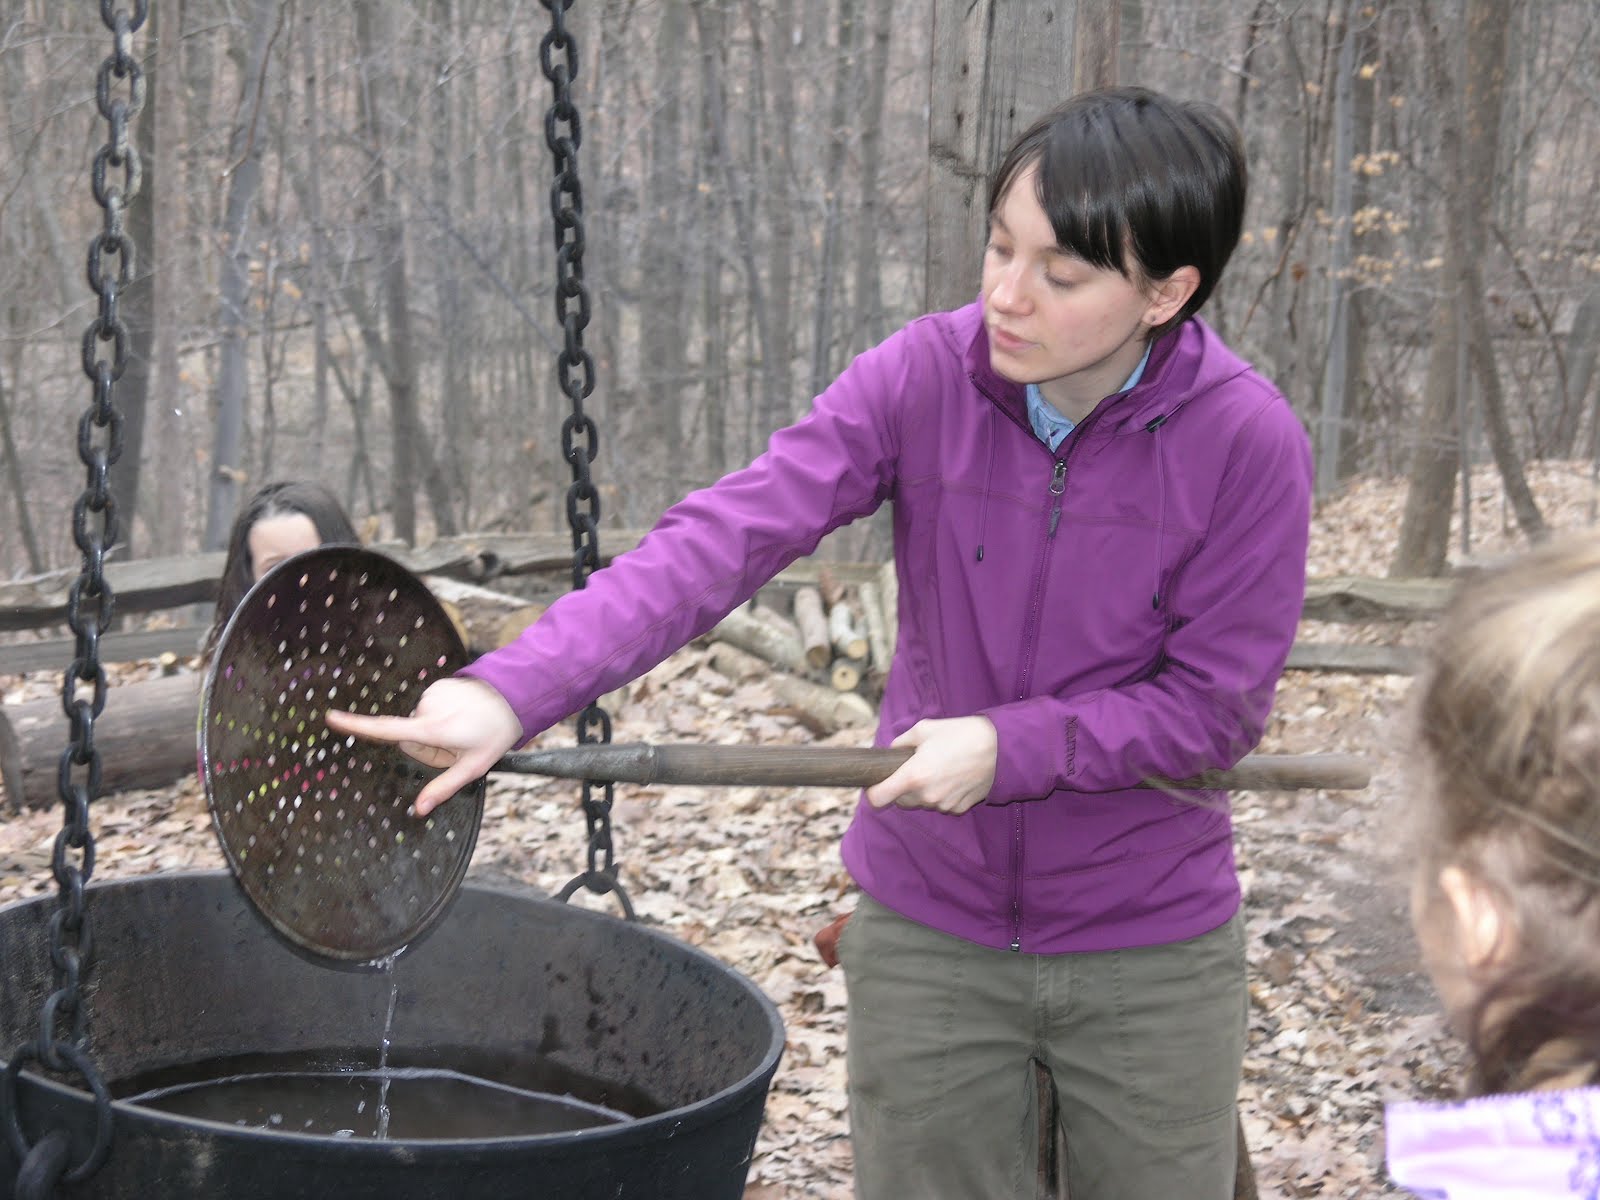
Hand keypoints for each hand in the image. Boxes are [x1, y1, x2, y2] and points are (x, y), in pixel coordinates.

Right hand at [325, 677, 523, 815]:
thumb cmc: (494, 734)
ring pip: (421, 721)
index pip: (387, 729)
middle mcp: (427, 708)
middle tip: (457, 744)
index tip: (331, 718)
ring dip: (436, 728)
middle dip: (427, 744)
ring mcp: (432, 693)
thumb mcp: (473, 768)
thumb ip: (444, 788)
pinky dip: (442, 713)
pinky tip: (462, 713)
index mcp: (432, 729)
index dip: (356, 725)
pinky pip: (430, 706)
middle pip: (409, 736)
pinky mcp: (438, 684)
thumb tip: (419, 810)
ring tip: (464, 726)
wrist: (514, 696)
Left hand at [863, 716, 996, 813]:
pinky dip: (941, 795)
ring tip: (938, 769)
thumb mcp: (924, 729)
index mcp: (913, 776)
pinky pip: (940, 805)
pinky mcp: (958, 809)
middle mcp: (926, 796)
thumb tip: (890, 753)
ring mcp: (943, 805)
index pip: (877, 799)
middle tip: (914, 768)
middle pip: (900, 802)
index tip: (877, 782)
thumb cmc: (960, 734)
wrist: (1000, 748)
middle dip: (901, 788)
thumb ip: (900, 743)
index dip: (873, 791)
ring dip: (922, 791)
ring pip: (921, 803)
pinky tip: (952, 777)